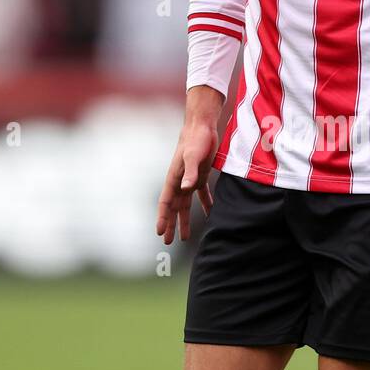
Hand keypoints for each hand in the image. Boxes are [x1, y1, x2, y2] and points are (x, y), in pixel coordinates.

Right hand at [156, 109, 219, 243]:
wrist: (202, 127)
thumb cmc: (195, 140)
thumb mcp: (192, 156)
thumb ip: (190, 173)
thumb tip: (186, 189)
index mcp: (173, 178)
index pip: (165, 203)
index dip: (162, 218)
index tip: (160, 232)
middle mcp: (180, 182)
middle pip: (173, 208)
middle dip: (171, 224)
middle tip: (167, 242)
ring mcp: (189, 180)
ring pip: (185, 205)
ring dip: (185, 220)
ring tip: (185, 237)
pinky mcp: (200, 176)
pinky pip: (201, 195)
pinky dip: (205, 205)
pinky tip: (210, 215)